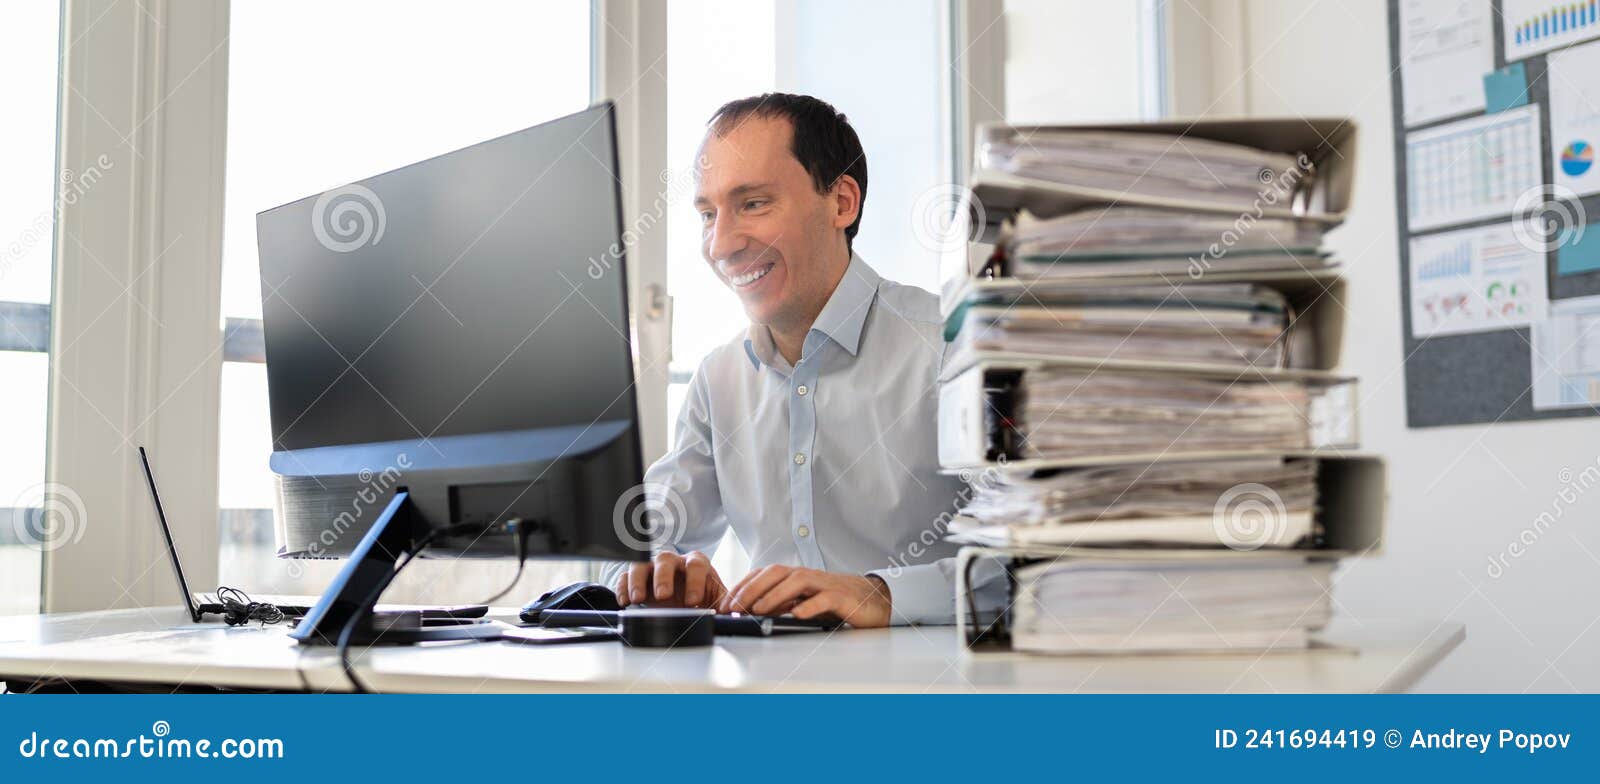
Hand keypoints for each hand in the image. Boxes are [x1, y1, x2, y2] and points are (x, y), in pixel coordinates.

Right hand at [614, 551, 725, 608]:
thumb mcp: (717, 600)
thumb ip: (728, 604)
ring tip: (638, 598)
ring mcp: (654, 569)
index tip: (693, 601)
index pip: (696, 564)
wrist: (687, 602)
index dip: (695, 581)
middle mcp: (674, 563)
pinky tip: (625, 601)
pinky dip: (623, 587)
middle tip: (664, 596)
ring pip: (642, 564)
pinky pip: (625, 576)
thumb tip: (739, 614)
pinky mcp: (638, 579)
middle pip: (666, 559)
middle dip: (664, 578)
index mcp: (697, 564)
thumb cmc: (703, 598)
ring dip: (638, 580)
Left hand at [716, 565, 892, 627]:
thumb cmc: (837, 602)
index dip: (741, 586)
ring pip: (798, 581)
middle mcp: (809, 577)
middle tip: (734, 607)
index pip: (763, 574)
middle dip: (752, 588)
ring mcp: (827, 585)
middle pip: (776, 572)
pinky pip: (826, 599)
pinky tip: (798, 614)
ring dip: (776, 594)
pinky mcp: (844, 598)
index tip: (724, 604)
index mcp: (796, 577)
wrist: (875, 601)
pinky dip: (811, 605)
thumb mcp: (803, 603)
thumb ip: (781, 605)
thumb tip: (750, 614)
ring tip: (759, 609)